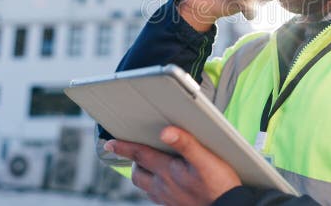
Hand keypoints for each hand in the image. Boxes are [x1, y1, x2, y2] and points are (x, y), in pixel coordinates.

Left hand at [104, 126, 240, 205]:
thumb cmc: (220, 186)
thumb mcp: (206, 160)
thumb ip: (186, 144)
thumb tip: (165, 131)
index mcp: (168, 172)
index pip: (139, 155)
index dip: (123, 147)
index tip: (109, 143)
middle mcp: (163, 187)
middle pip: (138, 173)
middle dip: (134, 161)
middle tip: (137, 151)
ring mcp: (167, 199)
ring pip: (146, 186)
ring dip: (145, 174)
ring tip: (151, 165)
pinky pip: (157, 196)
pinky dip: (156, 187)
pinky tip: (168, 183)